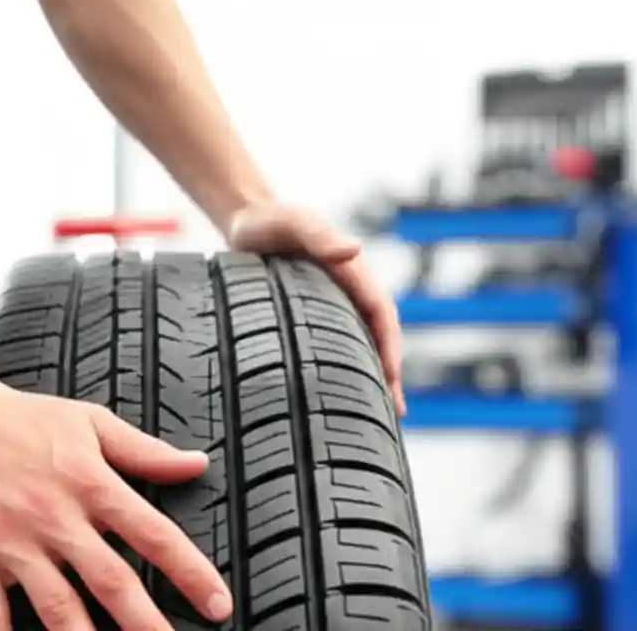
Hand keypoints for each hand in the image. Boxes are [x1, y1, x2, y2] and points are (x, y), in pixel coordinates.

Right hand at [0, 363, 232, 630]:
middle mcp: (57, 517)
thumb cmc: (19, 420)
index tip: (218, 603)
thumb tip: (196, 463)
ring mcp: (13, 541)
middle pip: (112, 580)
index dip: (192, 571)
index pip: (155, 534)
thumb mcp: (91, 423)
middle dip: (146, 621)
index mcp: (92, 483)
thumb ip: (145, 451)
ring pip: (57, 605)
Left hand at [227, 202, 404, 414]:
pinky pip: (331, 347)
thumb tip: (354, 250)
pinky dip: (340, 372)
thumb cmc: (270, 219)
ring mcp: (329, 306)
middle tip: (393, 417)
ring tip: (372, 419)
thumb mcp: (295, 221)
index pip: (382, 316)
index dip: (390, 349)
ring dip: (367, 378)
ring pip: (357, 346)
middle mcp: (347, 293)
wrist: (243, 218)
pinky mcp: (308, 317)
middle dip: (387, 375)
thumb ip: (320, 234)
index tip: (393, 382)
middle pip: (376, 338)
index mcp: (352, 273)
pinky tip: (332, 398)